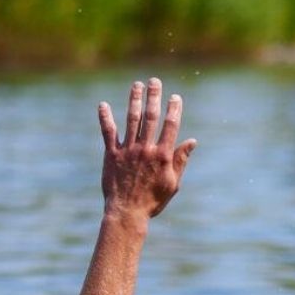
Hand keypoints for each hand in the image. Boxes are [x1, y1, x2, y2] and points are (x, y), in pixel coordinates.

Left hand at [97, 78, 196, 219]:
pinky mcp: (111, 155)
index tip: (175, 97)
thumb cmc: (153, 201)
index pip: (170, 126)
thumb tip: (192, 141)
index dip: (174, 109)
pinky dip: (105, 118)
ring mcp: (127, 151)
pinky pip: (108, 132)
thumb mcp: (173, 183)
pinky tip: (102, 104)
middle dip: (154, 97)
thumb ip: (181, 160)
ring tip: (136, 85)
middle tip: (154, 81)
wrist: (127, 212)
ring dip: (134, 100)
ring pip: (132, 120)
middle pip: (151, 117)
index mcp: (162, 156)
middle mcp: (145, 149)